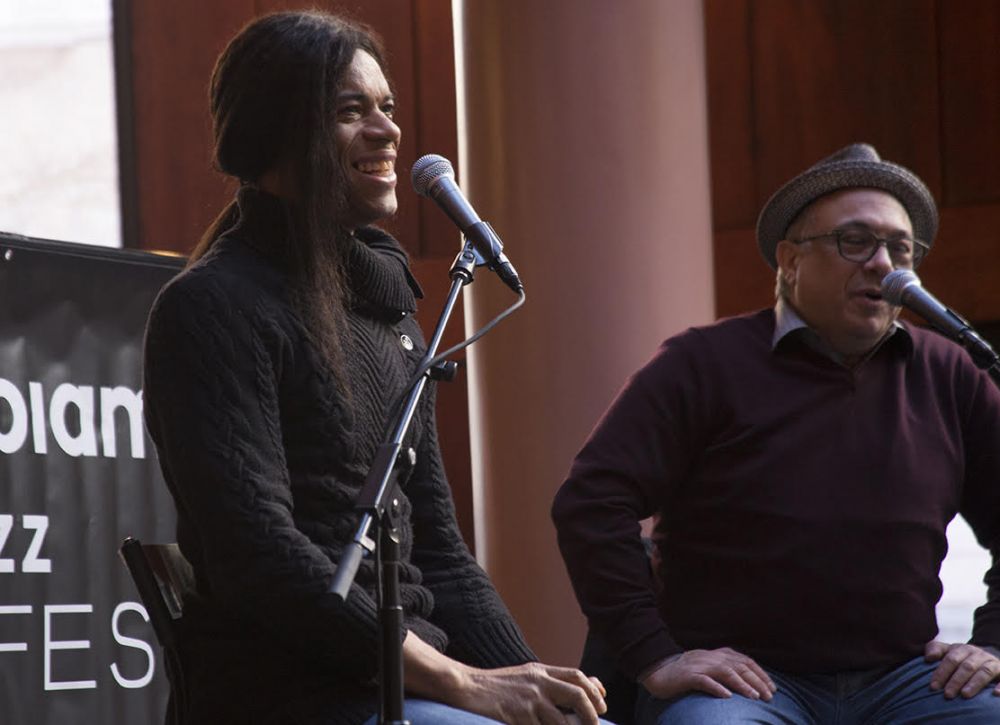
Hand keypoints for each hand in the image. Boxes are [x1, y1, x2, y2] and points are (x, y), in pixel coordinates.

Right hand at [403, 631, 605, 723]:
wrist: (465, 687)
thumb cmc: (495, 687)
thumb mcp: (524, 677)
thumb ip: (548, 682)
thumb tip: (579, 690)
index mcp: (540, 671)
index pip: (577, 676)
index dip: (594, 690)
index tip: (602, 704)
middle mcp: (537, 681)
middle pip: (577, 695)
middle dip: (592, 714)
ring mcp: (528, 699)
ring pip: (562, 721)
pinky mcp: (517, 715)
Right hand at [641, 648, 775, 701]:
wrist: (657, 670)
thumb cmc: (685, 672)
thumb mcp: (707, 667)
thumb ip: (724, 670)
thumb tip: (748, 682)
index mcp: (716, 654)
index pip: (744, 661)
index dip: (760, 673)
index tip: (772, 687)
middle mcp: (710, 657)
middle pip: (738, 666)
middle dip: (757, 680)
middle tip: (769, 695)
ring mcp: (699, 665)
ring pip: (725, 672)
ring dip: (742, 684)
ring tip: (754, 696)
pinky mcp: (687, 676)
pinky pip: (704, 681)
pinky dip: (717, 688)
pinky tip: (727, 696)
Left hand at [925, 640, 999, 697]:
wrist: (986, 657)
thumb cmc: (961, 657)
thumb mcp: (949, 651)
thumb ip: (935, 650)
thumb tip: (928, 657)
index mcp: (963, 649)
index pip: (950, 659)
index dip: (941, 673)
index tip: (933, 686)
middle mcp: (978, 654)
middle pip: (966, 666)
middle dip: (956, 681)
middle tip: (947, 694)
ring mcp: (992, 663)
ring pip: (984, 672)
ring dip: (975, 684)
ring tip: (965, 695)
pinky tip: (995, 694)